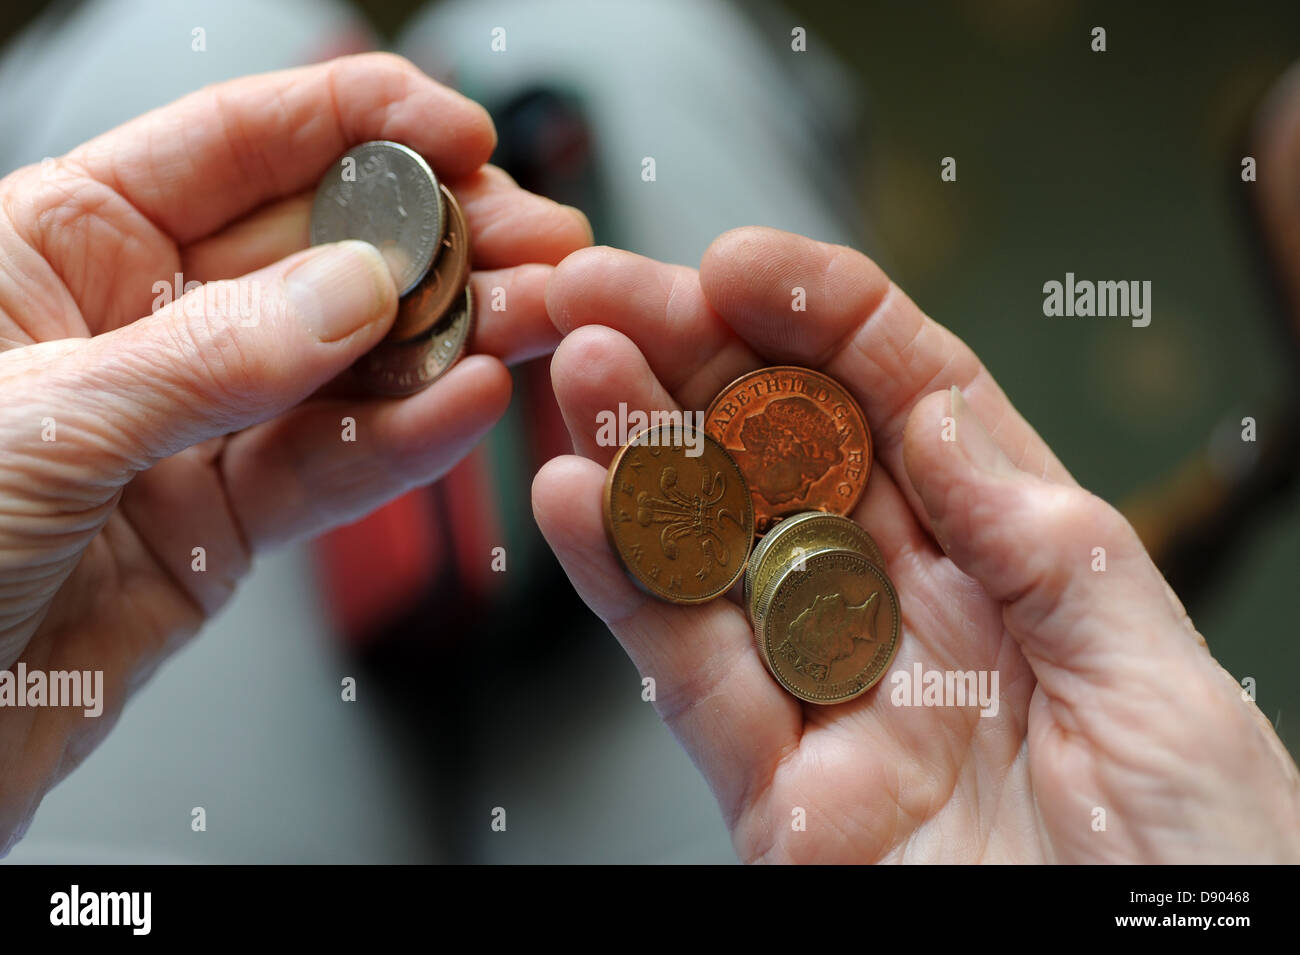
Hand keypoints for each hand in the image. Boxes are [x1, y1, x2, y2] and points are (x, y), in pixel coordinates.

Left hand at [0, 53, 589, 851]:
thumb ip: (212, 355)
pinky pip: (332, 469)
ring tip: (535, 323)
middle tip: (536, 247)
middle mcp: (137, 325)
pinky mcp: (225, 525)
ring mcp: (192, 426)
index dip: (361, 125)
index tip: (459, 138)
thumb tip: (352, 293)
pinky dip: (407, 444)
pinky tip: (470, 407)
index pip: (236, 145)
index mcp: (58, 245)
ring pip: (346, 366)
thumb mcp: (44, 424)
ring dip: (451, 342)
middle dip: (438, 242)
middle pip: (318, 253)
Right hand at [534, 227, 1299, 862]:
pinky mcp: (776, 791)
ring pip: (720, 550)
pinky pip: (689, 673)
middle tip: (609, 290)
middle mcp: (917, 618)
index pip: (909, 407)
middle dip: (695, 361)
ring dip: (640, 453)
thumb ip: (1045, 541)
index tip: (742, 264)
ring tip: (579, 371)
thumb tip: (943, 411)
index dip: (824, 321)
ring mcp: (838, 697)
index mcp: (1022, 571)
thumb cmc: (1204, 872)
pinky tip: (579, 504)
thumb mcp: (1159, 679)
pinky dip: (628, 585)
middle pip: (789, 458)